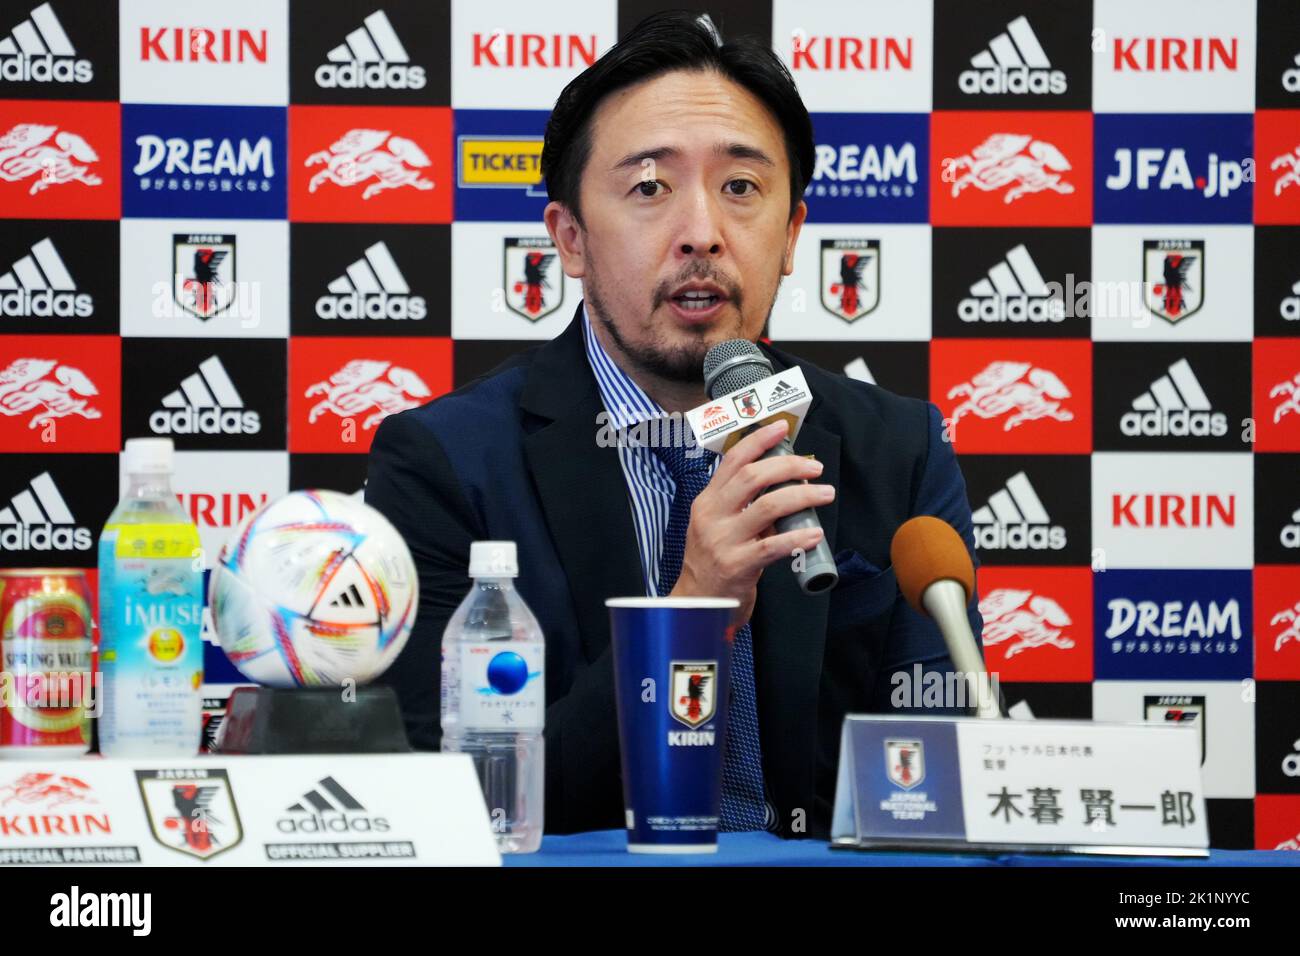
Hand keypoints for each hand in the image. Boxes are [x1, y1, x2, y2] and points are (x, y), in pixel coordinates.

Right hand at [670, 419, 833, 625]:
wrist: (696, 604)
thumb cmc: (713, 562)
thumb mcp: (717, 526)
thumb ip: (742, 506)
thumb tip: (784, 483)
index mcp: (707, 501)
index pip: (733, 461)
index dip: (759, 441)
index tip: (782, 428)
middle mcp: (712, 517)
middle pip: (753, 478)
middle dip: (789, 467)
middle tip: (815, 469)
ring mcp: (723, 541)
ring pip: (767, 507)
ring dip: (802, 497)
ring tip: (825, 494)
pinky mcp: (737, 566)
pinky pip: (772, 547)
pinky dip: (798, 538)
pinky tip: (815, 534)